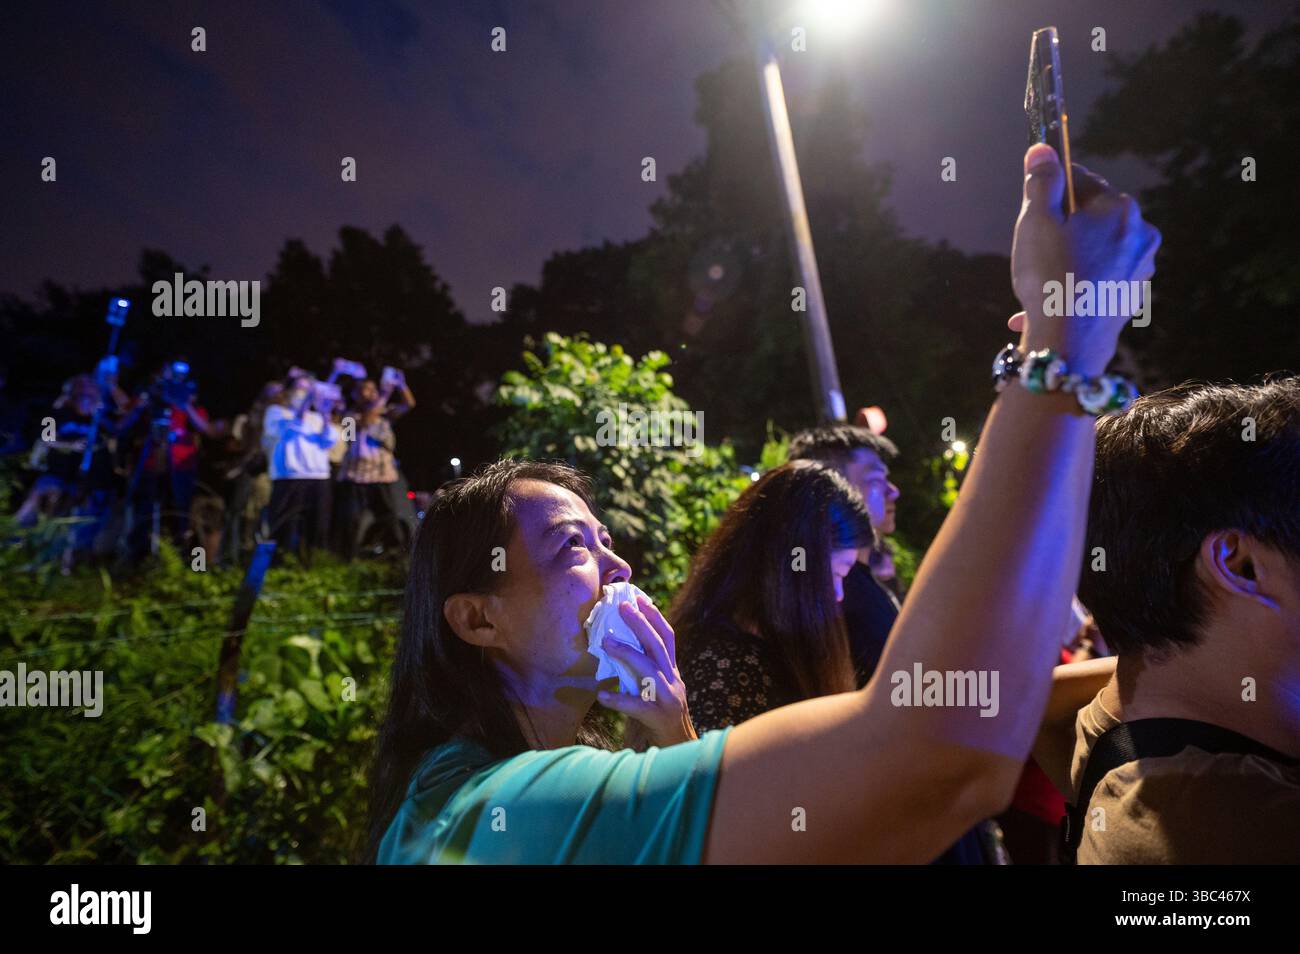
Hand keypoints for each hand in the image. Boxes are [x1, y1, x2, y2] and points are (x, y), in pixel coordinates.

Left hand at [597, 595, 696, 747]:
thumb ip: (646, 671)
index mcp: (672, 671)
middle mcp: (673, 680)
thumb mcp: (659, 689)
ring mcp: (667, 698)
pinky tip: (602, 695)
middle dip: (641, 623)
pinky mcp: (658, 718)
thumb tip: (619, 649)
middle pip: (659, 645)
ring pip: (649, 670)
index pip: (668, 637)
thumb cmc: (663, 717)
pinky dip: (619, 700)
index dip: (654, 616)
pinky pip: (636, 707)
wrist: (681, 748)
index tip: (639, 598)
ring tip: (606, 642)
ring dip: (627, 653)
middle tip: (622, 606)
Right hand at [1010, 143, 1160, 375]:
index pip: (1082, 181)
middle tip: (1032, 252)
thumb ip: (1041, 181)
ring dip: (1065, 262)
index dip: (1051, 189)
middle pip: (1090, 218)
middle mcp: (1140, 234)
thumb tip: (1043, 148)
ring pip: (1093, 252)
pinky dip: (1075, 286)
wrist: (1070, 345)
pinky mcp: (1131, 296)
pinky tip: (1047, 306)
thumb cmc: (1051, 278)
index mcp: (1120, 208)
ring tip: (1035, 285)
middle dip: (1060, 231)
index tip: (1032, 203)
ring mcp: (1139, 268)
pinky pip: (1098, 280)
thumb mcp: (1036, 222)